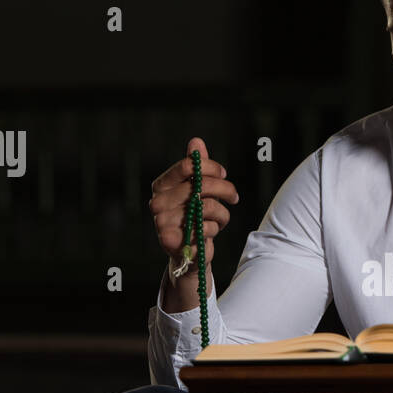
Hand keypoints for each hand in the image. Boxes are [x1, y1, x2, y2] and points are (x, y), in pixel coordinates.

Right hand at [148, 135, 239, 267]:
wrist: (189, 251)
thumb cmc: (194, 216)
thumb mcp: (197, 190)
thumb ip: (197, 167)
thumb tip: (196, 141)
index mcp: (161, 186)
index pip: (188, 165)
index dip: (211, 167)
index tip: (224, 173)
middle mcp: (157, 202)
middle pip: (201, 185)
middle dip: (225, 189)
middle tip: (234, 197)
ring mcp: (163, 223)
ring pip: (208, 206)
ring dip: (223, 213)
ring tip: (221, 218)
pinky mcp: (175, 241)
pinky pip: (207, 227)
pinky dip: (215, 228)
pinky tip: (209, 232)